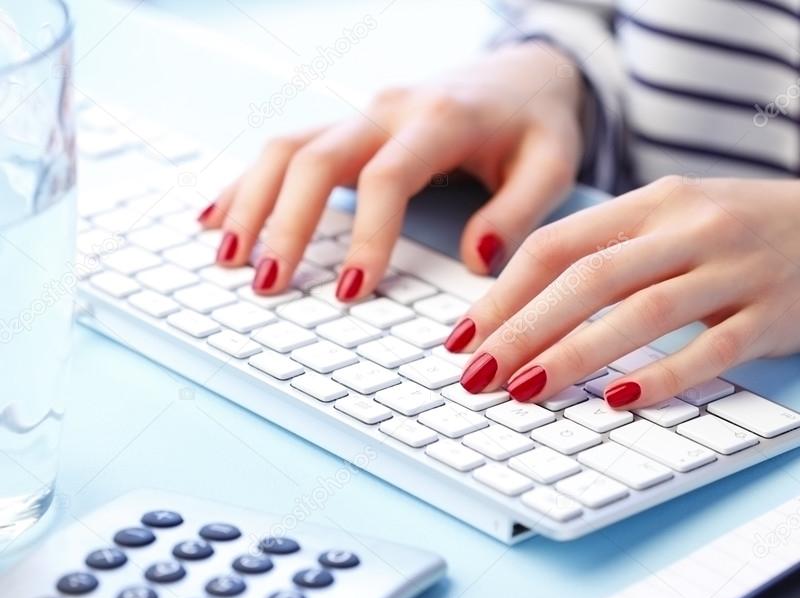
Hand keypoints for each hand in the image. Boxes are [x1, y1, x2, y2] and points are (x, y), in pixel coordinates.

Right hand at [199, 41, 582, 298]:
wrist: (527, 74)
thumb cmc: (538, 124)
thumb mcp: (551, 165)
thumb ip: (517, 213)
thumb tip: (475, 262)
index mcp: (442, 119)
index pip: (389, 176)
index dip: (367, 235)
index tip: (350, 292)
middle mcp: (391, 110)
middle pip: (317, 157)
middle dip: (286, 222)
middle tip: (268, 282)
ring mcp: (365, 114)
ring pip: (289, 148)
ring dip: (252, 201)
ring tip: (228, 257)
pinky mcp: (353, 126)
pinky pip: (289, 147)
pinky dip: (251, 183)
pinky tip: (219, 217)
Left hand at [448, 177, 799, 408]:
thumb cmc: (764, 231)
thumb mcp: (689, 217)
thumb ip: (623, 250)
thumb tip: (540, 304)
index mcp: (658, 201)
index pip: (559, 245)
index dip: (503, 294)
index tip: (463, 337)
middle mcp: (690, 226)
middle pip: (586, 278)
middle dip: (520, 329)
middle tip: (476, 374)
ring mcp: (736, 267)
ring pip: (639, 311)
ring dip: (573, 354)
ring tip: (525, 391)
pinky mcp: (778, 312)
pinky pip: (711, 347)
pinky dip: (662, 376)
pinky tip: (620, 401)